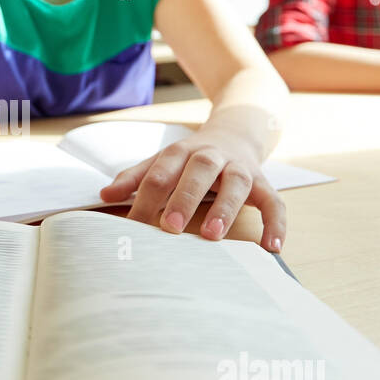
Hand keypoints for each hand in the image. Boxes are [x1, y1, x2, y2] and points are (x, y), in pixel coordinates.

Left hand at [99, 129, 286, 251]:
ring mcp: (239, 168)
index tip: (134, 226)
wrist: (234, 132)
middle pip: (198, 170)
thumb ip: (135, 178)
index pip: (160, 173)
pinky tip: (271, 246)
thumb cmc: (190, 158)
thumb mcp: (162, 162)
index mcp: (181, 152)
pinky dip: (275, 222)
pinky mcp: (263, 181)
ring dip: (226, 207)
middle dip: (185, 197)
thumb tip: (104, 195)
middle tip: (171, 225)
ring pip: (236, 182)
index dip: (147, 199)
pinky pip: (273, 201)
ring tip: (213, 235)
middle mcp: (211, 156)